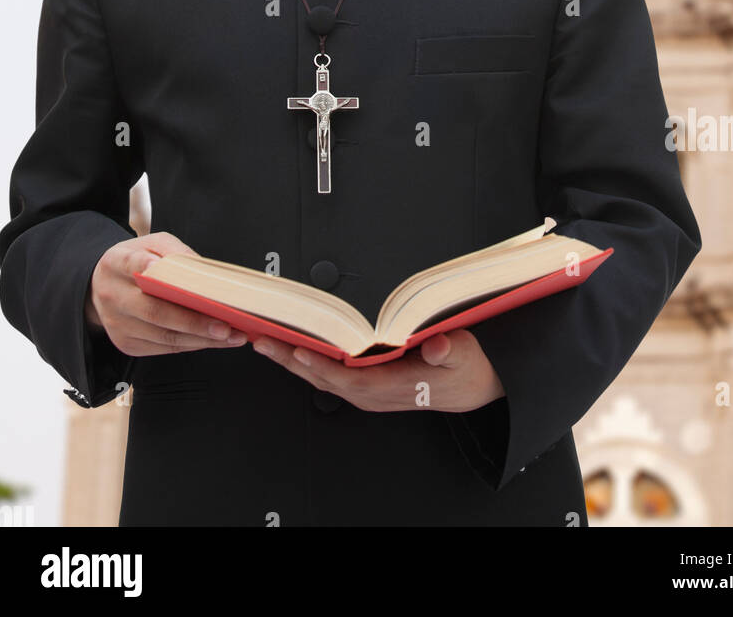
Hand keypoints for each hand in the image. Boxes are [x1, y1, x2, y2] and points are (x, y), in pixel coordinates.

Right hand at [88, 232, 248, 356]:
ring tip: (231, 336)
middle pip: (155, 311)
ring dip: (201, 339)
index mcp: (116, 264)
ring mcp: (118, 324)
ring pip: (164, 336)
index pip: (131, 264)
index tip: (161, 268)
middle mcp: (113, 296)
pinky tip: (214, 340)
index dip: (146, 266)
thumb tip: (204, 271)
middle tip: (225, 326)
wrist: (105, 286)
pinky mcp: (127, 344)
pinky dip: (192, 344)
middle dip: (194, 322)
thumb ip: (175, 251)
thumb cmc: (136, 261)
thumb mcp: (151, 243)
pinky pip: (164, 348)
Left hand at [250, 328, 505, 412]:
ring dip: (292, 361)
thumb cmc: (463, 371)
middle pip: (324, 379)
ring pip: (321, 377)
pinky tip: (292, 350)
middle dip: (290, 361)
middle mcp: (372, 393)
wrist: (470, 389)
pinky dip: (307, 362)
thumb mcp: (464, 356)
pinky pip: (329, 375)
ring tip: (265, 342)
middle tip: (262, 340)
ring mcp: (367, 392)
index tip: (298, 351)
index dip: (322, 366)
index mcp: (391, 386)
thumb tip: (435, 348)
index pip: (348, 379)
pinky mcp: (366, 385)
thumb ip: (449, 351)